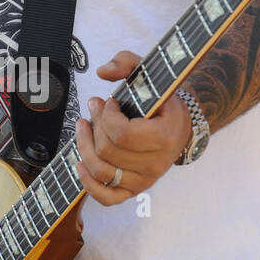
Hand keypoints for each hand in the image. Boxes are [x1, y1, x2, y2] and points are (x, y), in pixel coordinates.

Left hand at [74, 50, 192, 205]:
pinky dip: (89, 184)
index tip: (108, 102)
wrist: (180, 126)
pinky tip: (79, 163)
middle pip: (108, 151)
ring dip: (83, 148)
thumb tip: (102, 72)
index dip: (106, 116)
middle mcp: (156, 163)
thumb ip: (126, 61)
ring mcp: (145, 180)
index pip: (122, 134)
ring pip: (102, 171)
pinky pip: (108, 197)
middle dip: (93, 126)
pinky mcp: (135, 190)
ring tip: (82, 127)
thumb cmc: (161, 99)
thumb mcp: (149, 73)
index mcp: (165, 137)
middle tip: (92, 108)